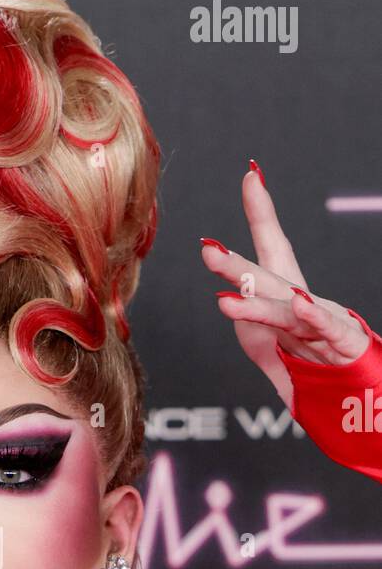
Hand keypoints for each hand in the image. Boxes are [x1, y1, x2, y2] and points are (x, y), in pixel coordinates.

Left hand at [199, 163, 368, 407]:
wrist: (360, 393)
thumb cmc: (317, 367)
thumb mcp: (274, 353)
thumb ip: (251, 330)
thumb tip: (230, 300)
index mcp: (285, 300)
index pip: (272, 251)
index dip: (262, 214)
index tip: (251, 175)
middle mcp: (303, 304)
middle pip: (268, 281)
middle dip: (236, 267)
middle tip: (208, 251)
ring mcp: (323, 322)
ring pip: (286, 312)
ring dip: (256, 307)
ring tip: (227, 301)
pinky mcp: (344, 343)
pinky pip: (326, 330)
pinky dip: (313, 318)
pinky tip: (299, 305)